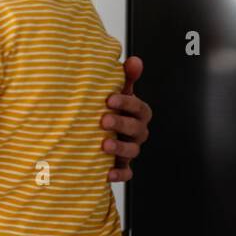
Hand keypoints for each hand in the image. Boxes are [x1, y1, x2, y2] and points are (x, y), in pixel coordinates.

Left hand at [102, 56, 151, 181]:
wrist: (96, 138)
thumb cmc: (109, 111)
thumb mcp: (116, 94)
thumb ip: (125, 78)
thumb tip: (134, 60)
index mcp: (136, 114)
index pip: (139, 108)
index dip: (127, 103)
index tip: (109, 99)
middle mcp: (136, 132)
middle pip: (137, 129)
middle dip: (122, 124)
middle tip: (103, 119)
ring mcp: (130, 150)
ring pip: (133, 150)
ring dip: (120, 148)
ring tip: (104, 144)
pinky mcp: (121, 167)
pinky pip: (126, 174)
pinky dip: (119, 174)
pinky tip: (107, 173)